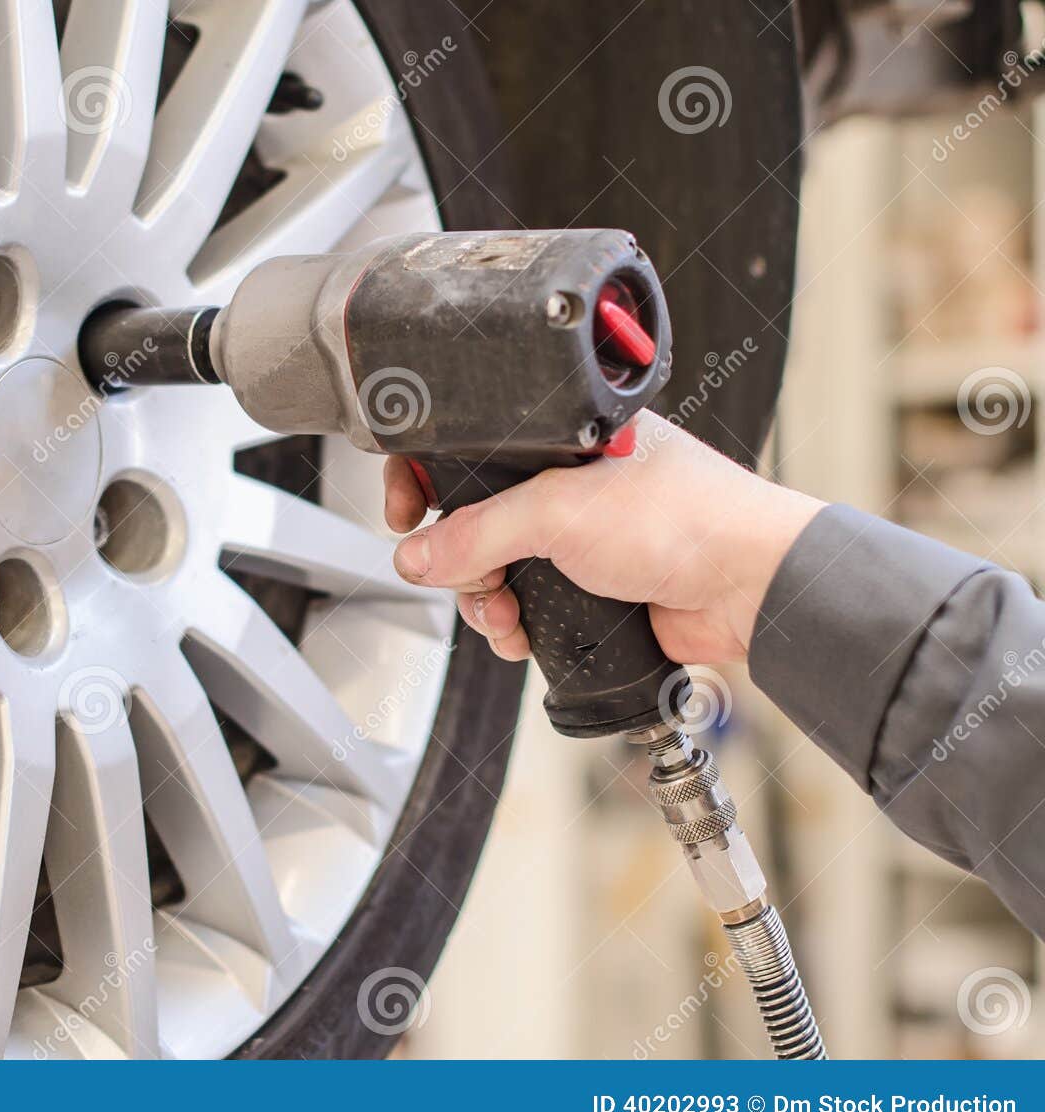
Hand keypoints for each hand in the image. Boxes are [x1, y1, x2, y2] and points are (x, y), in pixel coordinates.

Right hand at [384, 410, 824, 665]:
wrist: (750, 588)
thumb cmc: (689, 520)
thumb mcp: (560, 512)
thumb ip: (478, 533)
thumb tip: (419, 555)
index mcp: (566, 435)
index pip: (475, 447)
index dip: (430, 478)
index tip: (405, 510)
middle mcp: (573, 482)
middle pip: (478, 518)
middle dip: (461, 558)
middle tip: (464, 575)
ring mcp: (584, 537)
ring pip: (501, 569)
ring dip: (487, 599)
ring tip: (502, 614)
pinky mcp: (595, 587)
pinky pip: (531, 605)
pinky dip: (517, 624)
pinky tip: (524, 633)